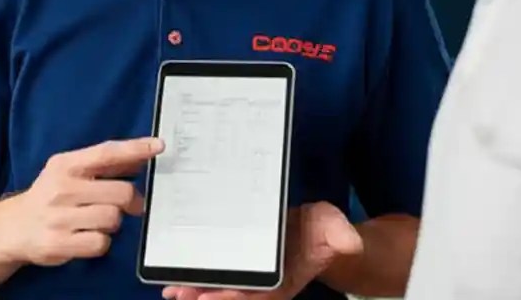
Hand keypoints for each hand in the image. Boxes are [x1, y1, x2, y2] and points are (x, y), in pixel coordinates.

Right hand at [0, 137, 164, 266]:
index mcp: (65, 165)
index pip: (106, 153)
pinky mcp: (59, 244)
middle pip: (120, 192)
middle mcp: (61, 188)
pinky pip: (101, 243)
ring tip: (98, 220)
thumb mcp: (68, 172)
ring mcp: (59, 217)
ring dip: (113, 222)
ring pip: (113, 219)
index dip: (135, 149)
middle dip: (131, 200)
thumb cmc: (49, 196)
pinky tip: (88, 236)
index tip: (157, 146)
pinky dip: (102, 242)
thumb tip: (143, 155)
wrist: (12, 227)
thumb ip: (103, 165)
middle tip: (131, 204)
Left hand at [161, 202, 363, 299]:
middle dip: (205, 296)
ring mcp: (249, 274)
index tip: (211, 297)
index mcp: (285, 279)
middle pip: (232, 294)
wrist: (317, 230)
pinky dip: (195, 277)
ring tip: (171, 291)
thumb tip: (349, 242)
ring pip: (219, 287)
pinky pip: (215, 273)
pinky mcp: (237, 261)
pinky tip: (171, 279)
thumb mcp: (335, 228)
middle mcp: (263, 282)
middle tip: (180, 294)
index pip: (259, 294)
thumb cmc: (325, 231)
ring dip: (194, 290)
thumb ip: (339, 235)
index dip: (236, 297)